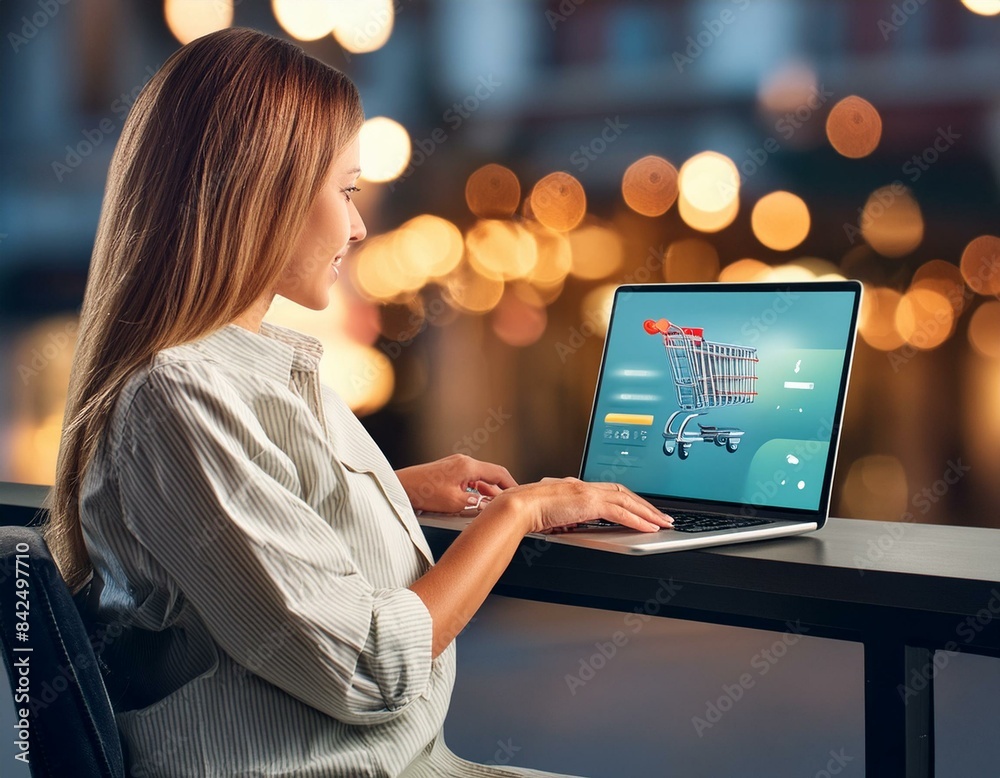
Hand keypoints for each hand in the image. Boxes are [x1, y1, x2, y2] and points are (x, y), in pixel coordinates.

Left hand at [395, 454, 516, 513]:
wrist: (400, 487)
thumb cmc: (423, 492)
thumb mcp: (455, 503)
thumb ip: (477, 504)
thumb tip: (490, 507)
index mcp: (468, 466)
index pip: (498, 473)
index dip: (511, 485)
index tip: (519, 494)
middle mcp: (463, 462)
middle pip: (490, 475)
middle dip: (499, 490)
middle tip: (507, 504)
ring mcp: (454, 465)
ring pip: (479, 478)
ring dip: (486, 492)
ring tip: (491, 507)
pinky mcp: (447, 471)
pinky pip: (468, 480)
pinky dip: (475, 490)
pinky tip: (474, 502)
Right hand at [481, 477, 671, 534]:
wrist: (518, 506)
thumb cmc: (525, 511)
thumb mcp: (549, 514)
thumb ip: (561, 517)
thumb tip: (564, 525)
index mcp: (574, 487)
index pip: (609, 491)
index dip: (627, 500)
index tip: (639, 509)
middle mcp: (583, 485)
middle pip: (623, 493)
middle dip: (644, 505)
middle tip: (660, 516)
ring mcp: (587, 492)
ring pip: (627, 501)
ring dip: (648, 513)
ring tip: (662, 523)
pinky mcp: (590, 503)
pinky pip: (621, 513)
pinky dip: (638, 520)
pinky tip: (649, 528)